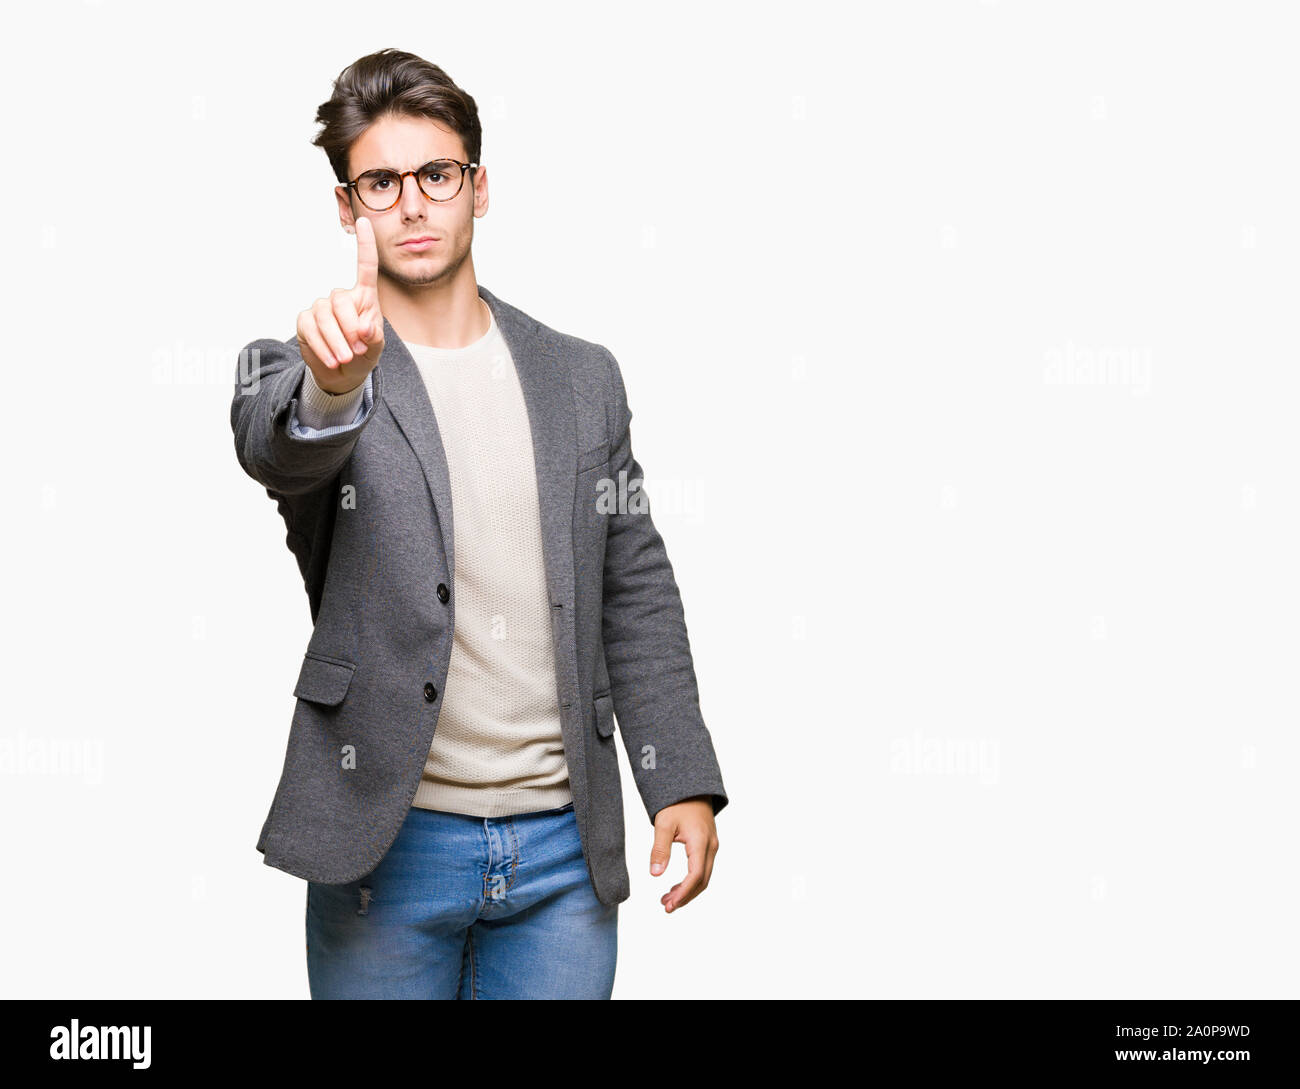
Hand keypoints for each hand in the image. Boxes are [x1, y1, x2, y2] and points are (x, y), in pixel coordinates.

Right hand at [295, 216, 385, 394]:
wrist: (344, 372)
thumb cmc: (364, 353)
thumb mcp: (375, 346)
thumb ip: (373, 335)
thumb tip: (363, 326)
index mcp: (364, 296)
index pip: (365, 266)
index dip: (365, 245)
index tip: (364, 221)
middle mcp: (341, 297)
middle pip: (340, 301)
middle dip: (350, 329)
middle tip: (358, 351)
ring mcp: (321, 307)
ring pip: (324, 317)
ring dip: (336, 341)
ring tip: (346, 359)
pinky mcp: (305, 321)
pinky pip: (310, 329)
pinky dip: (322, 347)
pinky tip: (332, 361)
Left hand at [649, 796, 718, 912]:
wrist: (691, 789)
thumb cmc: (677, 804)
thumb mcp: (663, 824)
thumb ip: (659, 849)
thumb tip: (655, 875)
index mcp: (700, 842)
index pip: (695, 876)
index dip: (683, 893)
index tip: (669, 904)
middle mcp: (710, 847)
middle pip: (702, 881)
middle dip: (685, 897)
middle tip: (666, 906)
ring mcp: (712, 847)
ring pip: (704, 877)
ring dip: (688, 891)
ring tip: (667, 900)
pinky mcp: (708, 846)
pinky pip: (702, 869)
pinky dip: (691, 881)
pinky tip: (676, 887)